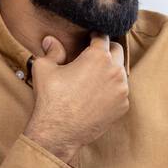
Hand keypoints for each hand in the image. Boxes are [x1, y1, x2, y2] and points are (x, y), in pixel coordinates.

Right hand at [23, 32, 129, 163]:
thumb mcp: (44, 68)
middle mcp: (115, 71)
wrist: (59, 132)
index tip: (89, 38)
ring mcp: (122, 90)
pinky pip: (120, 92)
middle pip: (117, 51)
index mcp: (98, 57)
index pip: (102, 37)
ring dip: (110, 71)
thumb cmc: (51, 98)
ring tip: (95, 76)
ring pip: (121, 72)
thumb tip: (50, 40)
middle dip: (106, 50)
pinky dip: (112, 90)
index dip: (94, 35)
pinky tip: (97, 95)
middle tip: (93, 56)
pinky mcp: (123, 106)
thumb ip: (52, 51)